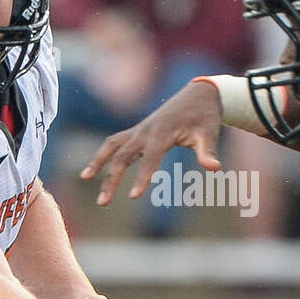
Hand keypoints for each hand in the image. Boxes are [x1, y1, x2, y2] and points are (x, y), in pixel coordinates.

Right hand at [80, 79, 223, 205]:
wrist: (199, 95)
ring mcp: (138, 130)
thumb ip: (208, 152)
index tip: (134, 197)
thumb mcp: (209, 134)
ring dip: (98, 163)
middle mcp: (145, 131)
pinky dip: (102, 155)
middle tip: (103, 203)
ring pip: (112, 147)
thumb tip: (214, 169)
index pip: (150, 158)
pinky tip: (93, 170)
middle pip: (122, 156)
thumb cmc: (204, 117)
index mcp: (162, 133)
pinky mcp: (137, 131)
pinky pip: (114, 143)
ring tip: (85, 179)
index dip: (143, 177)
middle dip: (111, 179)